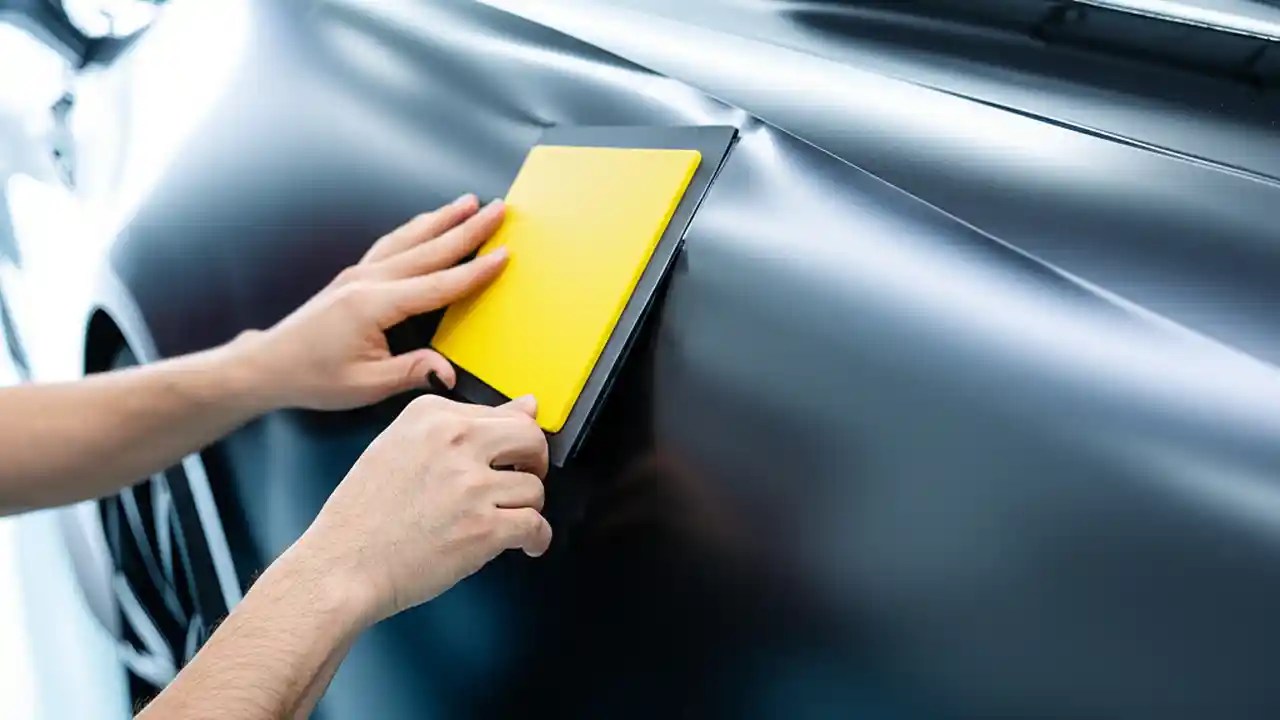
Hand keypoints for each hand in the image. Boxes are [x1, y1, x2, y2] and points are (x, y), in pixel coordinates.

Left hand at [242, 195, 507, 410]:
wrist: (268, 365)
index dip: (475, 272)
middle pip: (428, 250)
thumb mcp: (365, 384)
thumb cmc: (313, 378)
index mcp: (374, 306)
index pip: (438, 285)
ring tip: (468, 202)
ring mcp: (359, 274)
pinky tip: (428, 222)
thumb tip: (449, 371)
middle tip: (498, 209)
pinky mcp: (353, 277)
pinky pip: (392, 245)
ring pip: (409, 239)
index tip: (504, 254)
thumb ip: (411, 372)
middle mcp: (368, 281)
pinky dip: (415, 229)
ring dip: (441, 219)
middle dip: (467, 228)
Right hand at [295, 394, 550, 624]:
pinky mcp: (483, 528)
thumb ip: (464, 424)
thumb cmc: (363, 516)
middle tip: (519, 482)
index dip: (507, 445)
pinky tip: (525, 544)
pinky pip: (536, 526)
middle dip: (534, 463)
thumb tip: (529, 405)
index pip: (502, 414)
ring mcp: (470, 485)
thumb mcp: (401, 448)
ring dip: (525, 509)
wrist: (340, 566)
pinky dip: (537, 539)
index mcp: (431, 415)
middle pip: (531, 439)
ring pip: (535, 488)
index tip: (502, 462)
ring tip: (503, 521)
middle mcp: (454, 442)